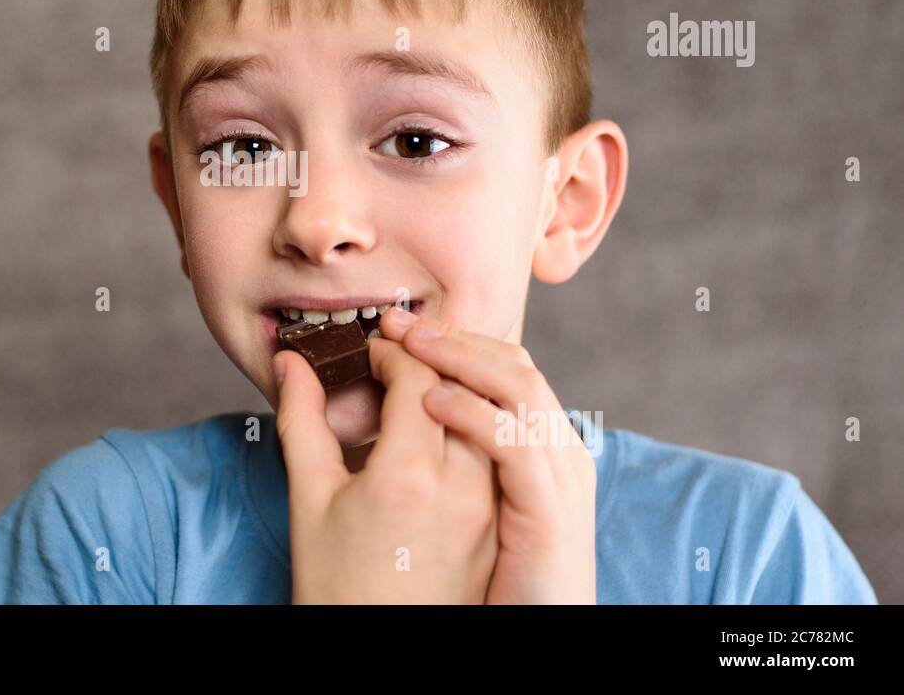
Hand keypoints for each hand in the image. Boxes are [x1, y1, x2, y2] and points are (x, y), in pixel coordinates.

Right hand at [274, 330, 497, 603]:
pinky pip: (500, 457)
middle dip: (429, 361)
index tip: (369, 353)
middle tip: (398, 358)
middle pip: (460, 388)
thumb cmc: (336, 586)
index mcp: (406, 473)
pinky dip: (480, 429)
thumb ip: (302, 420)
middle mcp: (459, 487)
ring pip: (489, 419)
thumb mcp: (309, 500)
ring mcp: (488, 510)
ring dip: (461, 392)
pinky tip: (451, 431)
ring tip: (426, 389)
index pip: (417, 375)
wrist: (380, 658)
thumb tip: (290, 363)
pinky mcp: (500, 528)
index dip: (391, 352)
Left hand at [378, 309, 596, 603]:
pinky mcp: (549, 512)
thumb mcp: (482, 508)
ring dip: (460, 357)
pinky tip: (427, 399)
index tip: (399, 326)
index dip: (454, 339)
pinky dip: (473, 412)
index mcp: (538, 449)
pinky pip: (515, 444)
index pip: (502, 368)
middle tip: (396, 319)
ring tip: (407, 343)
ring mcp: (558, 479)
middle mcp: (555, 453)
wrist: (534, 634)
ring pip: (519, 388)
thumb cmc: (501, 583)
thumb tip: (418, 409)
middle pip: (513, 365)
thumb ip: (463, 455)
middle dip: (453, 336)